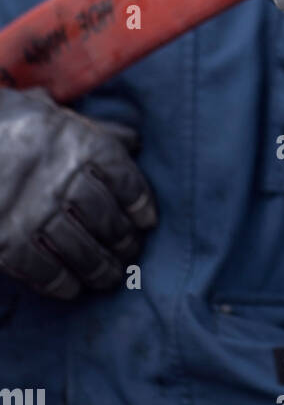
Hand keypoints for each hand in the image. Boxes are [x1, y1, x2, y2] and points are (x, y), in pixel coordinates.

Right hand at [0, 87, 156, 300]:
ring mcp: (32, 211)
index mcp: (79, 143)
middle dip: (123, 241)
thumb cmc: (13, 124)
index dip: (141, 204)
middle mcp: (61, 177)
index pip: (125, 180)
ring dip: (100, 268)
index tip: (148, 221)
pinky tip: (72, 289)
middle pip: (106, 218)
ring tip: (110, 277)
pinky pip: (42, 268)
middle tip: (131, 253)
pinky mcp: (5, 239)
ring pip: (80, 248)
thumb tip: (136, 142)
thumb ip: (96, 131)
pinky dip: (61, 282)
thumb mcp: (56, 115)